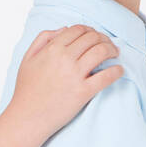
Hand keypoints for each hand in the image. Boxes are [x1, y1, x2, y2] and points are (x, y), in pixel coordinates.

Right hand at [5, 24, 123, 140]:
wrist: (27, 117)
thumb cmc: (27, 89)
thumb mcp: (28, 58)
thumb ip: (43, 38)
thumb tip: (64, 29)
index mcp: (52, 49)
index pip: (78, 29)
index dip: (90, 30)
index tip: (95, 37)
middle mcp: (64, 58)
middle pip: (92, 38)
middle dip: (104, 38)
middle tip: (108, 45)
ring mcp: (75, 75)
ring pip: (101, 52)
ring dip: (112, 50)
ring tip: (115, 55)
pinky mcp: (83, 92)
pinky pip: (106, 76)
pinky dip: (116, 71)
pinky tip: (119, 70)